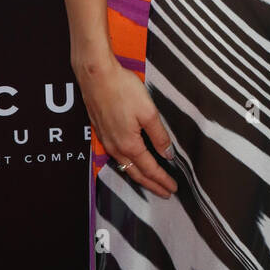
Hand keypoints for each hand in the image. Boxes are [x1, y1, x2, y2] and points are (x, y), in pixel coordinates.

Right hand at [78, 56, 177, 197]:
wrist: (96, 76)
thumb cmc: (122, 90)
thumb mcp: (148, 112)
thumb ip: (159, 135)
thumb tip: (168, 154)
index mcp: (129, 144)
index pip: (150, 169)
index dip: (162, 180)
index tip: (173, 188)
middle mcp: (116, 148)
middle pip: (136, 173)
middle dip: (152, 185)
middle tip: (165, 193)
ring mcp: (107, 141)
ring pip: (126, 166)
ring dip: (140, 176)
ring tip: (151, 182)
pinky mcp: (102, 133)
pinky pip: (117, 157)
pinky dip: (129, 166)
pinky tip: (132, 163)